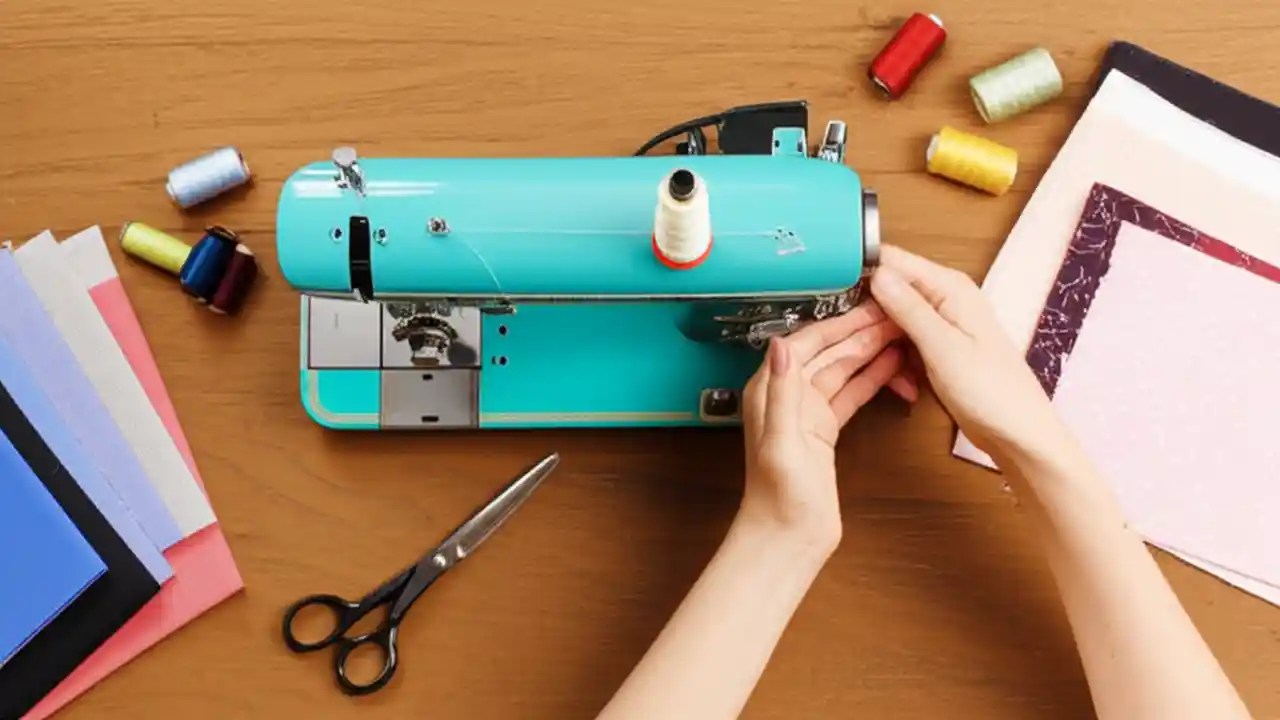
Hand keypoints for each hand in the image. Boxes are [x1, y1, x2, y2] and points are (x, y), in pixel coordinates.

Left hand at [739, 301, 907, 552]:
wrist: (787, 539)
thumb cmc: (778, 498)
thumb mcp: (781, 441)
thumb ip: (781, 392)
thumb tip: (778, 345)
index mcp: (769, 392)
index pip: (805, 343)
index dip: (838, 324)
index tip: (868, 308)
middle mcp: (786, 397)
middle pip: (827, 352)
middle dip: (859, 332)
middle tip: (894, 315)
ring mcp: (807, 413)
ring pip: (843, 371)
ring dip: (870, 352)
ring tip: (901, 332)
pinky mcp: (825, 431)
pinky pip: (850, 394)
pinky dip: (871, 378)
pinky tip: (892, 365)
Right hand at [868, 244, 1063, 458]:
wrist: (1019, 434)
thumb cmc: (991, 391)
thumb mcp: (943, 348)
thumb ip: (908, 308)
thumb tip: (876, 272)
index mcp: (949, 287)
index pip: (892, 261)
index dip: (861, 275)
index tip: (836, 299)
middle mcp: (944, 298)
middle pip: (887, 293)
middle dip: (870, 320)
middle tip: (860, 349)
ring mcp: (941, 324)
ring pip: (891, 322)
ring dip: (882, 347)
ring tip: (891, 376)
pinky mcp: (937, 348)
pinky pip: (903, 345)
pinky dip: (897, 364)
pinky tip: (905, 388)